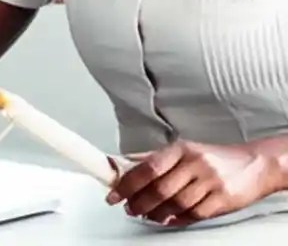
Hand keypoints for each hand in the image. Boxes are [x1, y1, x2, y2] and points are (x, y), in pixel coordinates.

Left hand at [107, 140, 276, 225]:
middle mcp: (195, 163)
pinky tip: (168, 218)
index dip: (127, 183)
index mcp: (180, 149)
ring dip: (156, 213)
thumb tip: (121, 165)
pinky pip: (194, 214)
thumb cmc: (213, 158)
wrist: (254, 164)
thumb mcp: (183, 150)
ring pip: (175, 204)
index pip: (147, 167)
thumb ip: (153, 158)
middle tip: (129, 208)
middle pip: (159, 189)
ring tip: (147, 214)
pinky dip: (176, 219)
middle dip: (139, 202)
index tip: (114, 194)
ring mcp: (210, 182)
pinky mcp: (223, 200)